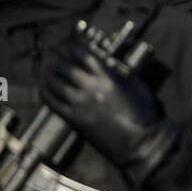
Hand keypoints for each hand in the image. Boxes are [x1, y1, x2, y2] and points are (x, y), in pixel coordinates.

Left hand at [42, 41, 173, 179]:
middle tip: (62, 63)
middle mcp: (91, 87)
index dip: (75, 49)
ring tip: (55, 76)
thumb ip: (120, 75)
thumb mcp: (137, 86)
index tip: (74, 49)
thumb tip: (109, 67)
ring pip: (55, 83)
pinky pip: (52, 102)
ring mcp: (80, 103)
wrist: (140, 141)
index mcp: (108, 77)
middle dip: (61, 62)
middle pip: (64, 67)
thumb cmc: (144, 114)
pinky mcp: (74, 118)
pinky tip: (49, 90)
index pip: (83, 54)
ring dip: (53, 77)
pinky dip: (47, 93)